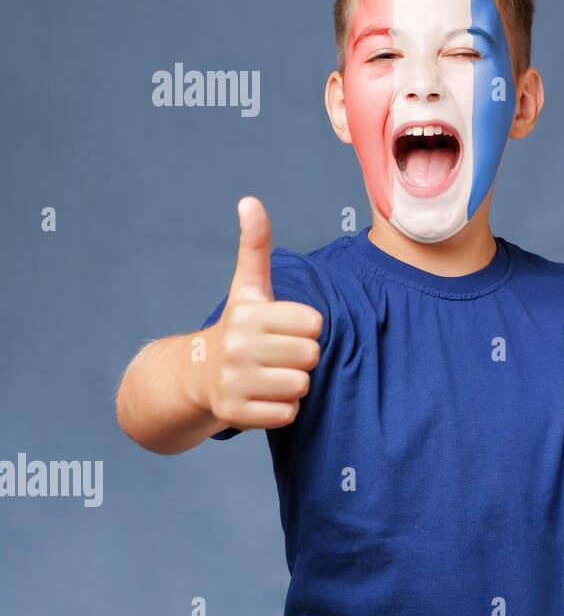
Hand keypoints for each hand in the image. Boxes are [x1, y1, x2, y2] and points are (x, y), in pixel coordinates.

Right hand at [200, 197, 322, 429]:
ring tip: (270, 375)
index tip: (283, 329)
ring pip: (302, 386)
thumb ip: (254, 246)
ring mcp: (234, 382)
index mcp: (249, 314)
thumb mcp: (248, 286)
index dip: (305, 328)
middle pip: (311, 356)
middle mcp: (238, 347)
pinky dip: (281, 410)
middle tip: (277, 355)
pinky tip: (262, 396)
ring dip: (292, 384)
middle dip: (301, 357)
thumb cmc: (239, 328)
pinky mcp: (235, 414)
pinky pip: (287, 414)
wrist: (196, 375)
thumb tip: (250, 200)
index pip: (314, 324)